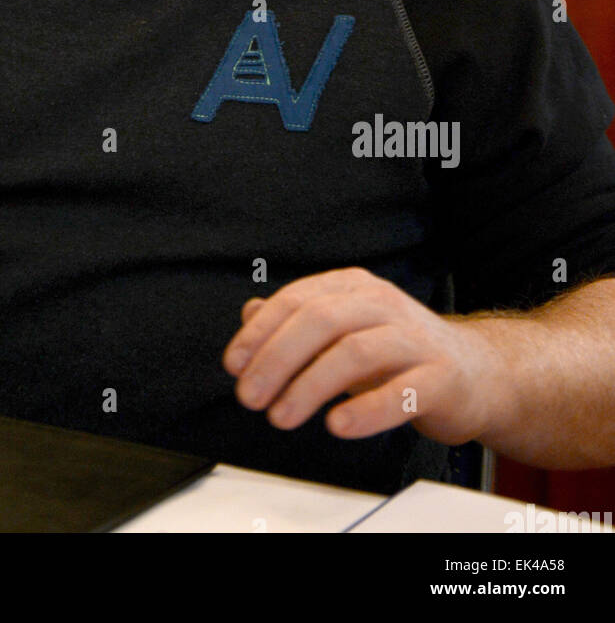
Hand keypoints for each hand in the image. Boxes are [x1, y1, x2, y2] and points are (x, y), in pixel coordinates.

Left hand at [222, 267, 502, 445]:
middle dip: (277, 359)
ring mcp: (415, 339)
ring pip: (355, 352)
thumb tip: (250, 313)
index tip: (234, 365)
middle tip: (250, 396)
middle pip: (321, 320)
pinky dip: (366, 410)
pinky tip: (337, 425)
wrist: (479, 374)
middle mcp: (384, 305)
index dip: (261, 333)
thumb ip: (297, 320)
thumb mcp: (344, 330)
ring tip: (282, 416)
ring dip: (310, 386)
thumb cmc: (400, 354)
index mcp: (355, 288)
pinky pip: (401, 391)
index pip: (298, 300)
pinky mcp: (440, 378)